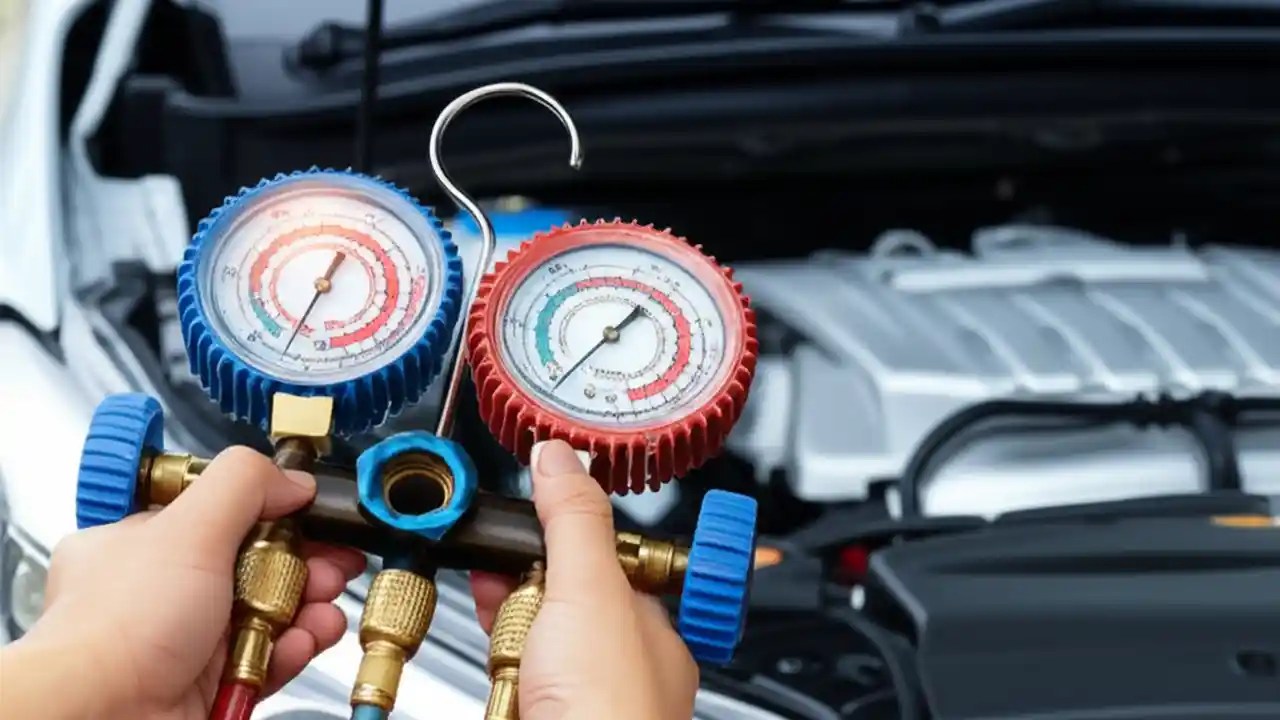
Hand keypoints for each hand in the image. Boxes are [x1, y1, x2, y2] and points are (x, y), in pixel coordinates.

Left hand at [0, 446, 365, 719]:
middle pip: (255, 567)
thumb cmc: (118, 630)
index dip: (274, 514)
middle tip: (333, 566)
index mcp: (141, 545)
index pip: (221, 515)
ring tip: (324, 607)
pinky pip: (268, 659)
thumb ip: (244, 486)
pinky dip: (294, 649)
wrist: (105, 716)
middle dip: (305, 566)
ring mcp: (187, 642)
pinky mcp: (212, 686)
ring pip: (267, 615)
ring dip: (308, 609)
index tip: (312, 517)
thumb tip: (291, 479)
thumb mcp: (188, 527)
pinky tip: (308, 640)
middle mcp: (162, 595)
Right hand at [471, 440, 697, 719]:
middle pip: (559, 604)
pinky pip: (507, 686)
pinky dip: (492, 672)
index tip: (532, 512)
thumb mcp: (591, 590)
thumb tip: (560, 454)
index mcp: (650, 631)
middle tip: (496, 566)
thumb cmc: (610, 715)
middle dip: (521, 584)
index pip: (606, 562)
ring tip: (497, 625)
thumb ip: (574, 519)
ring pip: (528, 647)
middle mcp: (618, 671)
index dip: (564, 537)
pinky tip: (491, 670)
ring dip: (503, 629)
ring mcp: (575, 703)